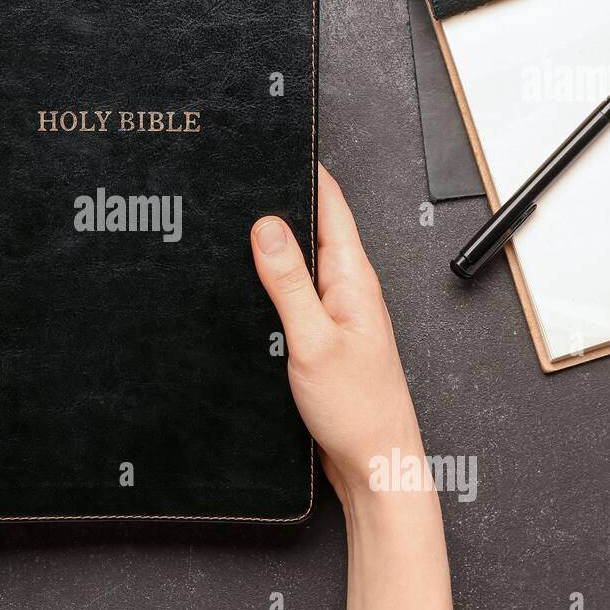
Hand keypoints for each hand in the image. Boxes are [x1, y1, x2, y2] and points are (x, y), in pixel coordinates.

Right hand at [249, 164, 422, 504]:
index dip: (305, 172)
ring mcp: (337, 315)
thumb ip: (288, 282)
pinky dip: (271, 284)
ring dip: (273, 245)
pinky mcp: (322, 339)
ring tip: (236, 225)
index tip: (276, 144)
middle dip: (280, 201)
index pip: (331, 207)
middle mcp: (348, 291)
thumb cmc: (358, 411)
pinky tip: (249, 288)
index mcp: (354, 280)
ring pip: (300, 264)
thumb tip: (267, 226)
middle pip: (313, 230)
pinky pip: (294, 297)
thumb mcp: (313, 339)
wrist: (374, 465)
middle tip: (242, 178)